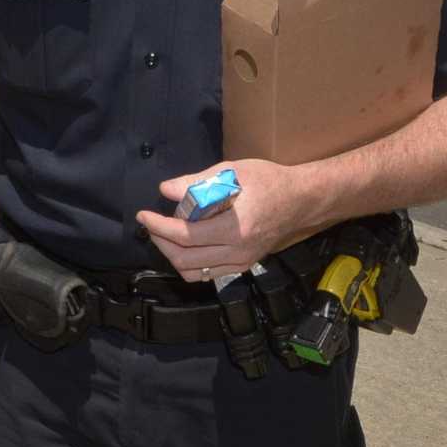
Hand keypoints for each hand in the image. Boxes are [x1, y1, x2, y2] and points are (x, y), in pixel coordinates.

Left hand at [135, 158, 324, 283]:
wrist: (302, 200)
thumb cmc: (269, 181)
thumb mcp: (233, 172)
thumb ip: (197, 182)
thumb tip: (166, 189)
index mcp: (235, 227)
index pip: (186, 235)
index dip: (158, 227)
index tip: (144, 215)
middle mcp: (237, 250)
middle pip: (184, 258)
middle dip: (160, 242)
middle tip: (152, 225)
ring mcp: (241, 261)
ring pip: (193, 272)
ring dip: (172, 255)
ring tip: (164, 235)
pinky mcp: (243, 265)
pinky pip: (207, 274)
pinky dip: (189, 263)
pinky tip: (183, 246)